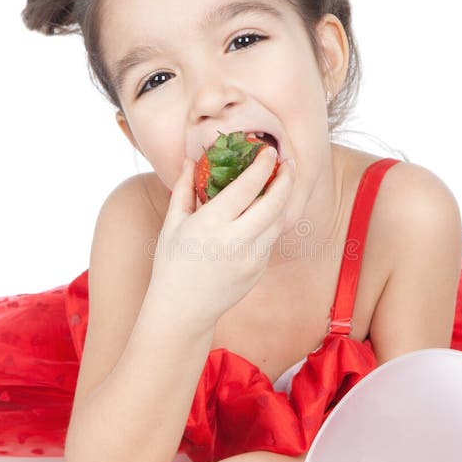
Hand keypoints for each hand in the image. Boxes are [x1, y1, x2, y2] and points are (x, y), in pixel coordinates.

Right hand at [151, 150, 294, 330]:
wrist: (182, 310)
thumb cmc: (171, 264)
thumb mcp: (172, 224)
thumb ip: (183, 189)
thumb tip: (189, 159)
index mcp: (211, 225)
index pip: (246, 187)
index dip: (263, 166)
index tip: (269, 150)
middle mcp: (235, 241)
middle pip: (274, 203)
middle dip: (287, 179)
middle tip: (289, 162)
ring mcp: (251, 258)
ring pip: (278, 222)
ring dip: (284, 200)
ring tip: (283, 182)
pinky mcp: (258, 270)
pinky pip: (270, 239)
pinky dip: (271, 222)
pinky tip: (266, 211)